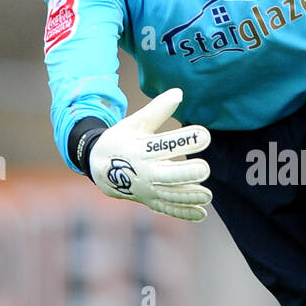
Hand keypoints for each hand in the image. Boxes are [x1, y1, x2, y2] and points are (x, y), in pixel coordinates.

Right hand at [89, 88, 211, 220]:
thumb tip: (179, 92)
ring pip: (169, 195)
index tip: (205, 135)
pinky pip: (168, 209)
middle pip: (167, 175)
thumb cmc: (121, 140)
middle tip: (205, 168)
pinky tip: (201, 213)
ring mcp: (146, 189)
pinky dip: (184, 213)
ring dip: (188, 196)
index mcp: (140, 149)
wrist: (98, 167)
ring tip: (207, 194)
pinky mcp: (150, 201)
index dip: (185, 140)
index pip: (165, 144)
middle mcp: (143, 171)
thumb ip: (157, 110)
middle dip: (186, 173)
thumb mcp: (134, 123)